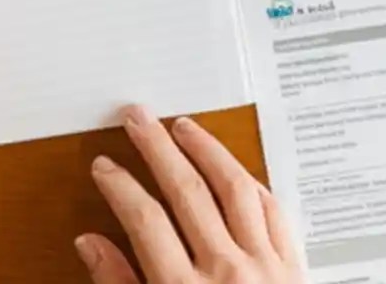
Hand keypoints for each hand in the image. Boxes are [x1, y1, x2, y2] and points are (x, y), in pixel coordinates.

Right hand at [77, 107, 306, 283]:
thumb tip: (91, 244)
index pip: (145, 221)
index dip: (120, 187)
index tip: (104, 165)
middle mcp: (226, 272)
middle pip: (186, 191)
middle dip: (156, 148)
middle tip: (136, 117)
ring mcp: (264, 266)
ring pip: (234, 189)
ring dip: (207, 150)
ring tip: (184, 126)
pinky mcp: (293, 267)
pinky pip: (273, 211)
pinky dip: (251, 184)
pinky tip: (236, 169)